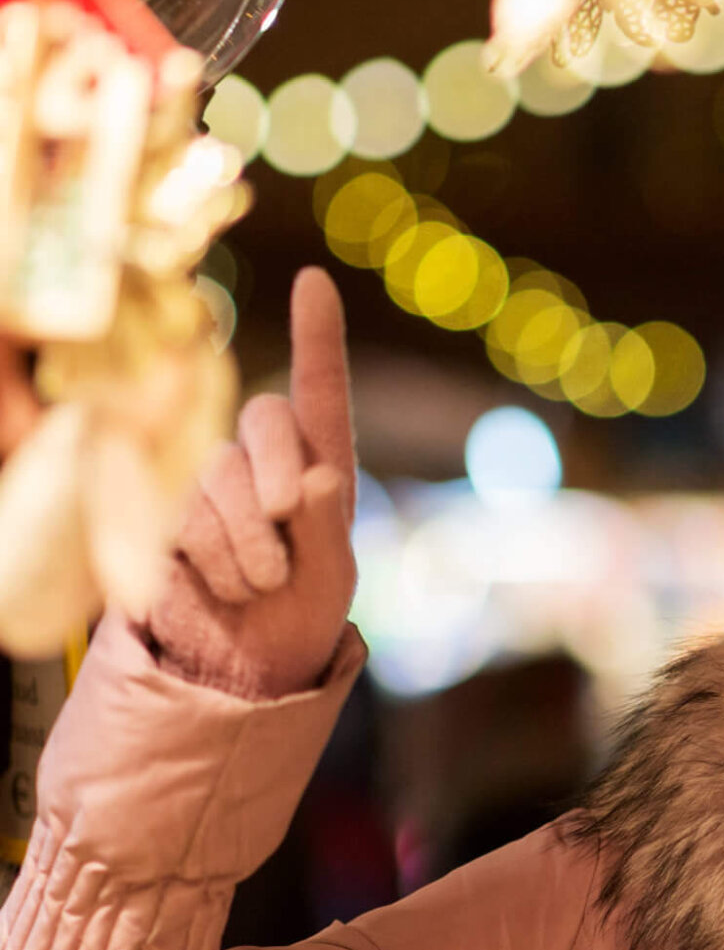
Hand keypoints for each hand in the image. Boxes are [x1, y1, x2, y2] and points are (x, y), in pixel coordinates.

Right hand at [146, 266, 358, 698]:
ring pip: (220, 478)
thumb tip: (318, 478)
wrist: (242, 668)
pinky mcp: (164, 518)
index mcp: (320, 468)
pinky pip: (184, 519)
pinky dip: (214, 562)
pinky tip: (226, 589)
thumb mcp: (333, 579)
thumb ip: (329, 528)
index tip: (313, 281)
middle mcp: (263, 465)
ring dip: (248, 541)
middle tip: (290, 525)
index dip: (316, 337)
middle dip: (279, 474)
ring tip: (262, 583)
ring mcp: (210, 487)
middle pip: (263, 420)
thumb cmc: (301, 618)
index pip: (319, 393)